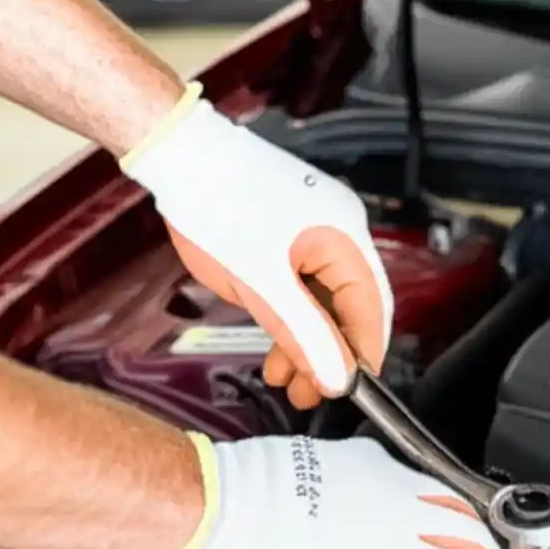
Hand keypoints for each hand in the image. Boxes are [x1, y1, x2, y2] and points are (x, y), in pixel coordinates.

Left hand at [123, 84, 392, 408]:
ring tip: (285, 377)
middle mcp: (340, 229)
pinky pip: (306, 281)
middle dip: (331, 354)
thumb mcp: (260, 285)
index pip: (371, 309)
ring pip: (326, 299)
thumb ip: (303, 335)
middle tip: (310, 393)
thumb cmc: (215, 202)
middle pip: (352, 306)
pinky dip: (295, 314)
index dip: (363, 354)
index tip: (348, 390)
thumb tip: (337, 376)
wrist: (178, 156)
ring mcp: (316, 228)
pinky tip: (276, 343)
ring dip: (308, 339)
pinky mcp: (293, 231)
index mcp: (344, 236)